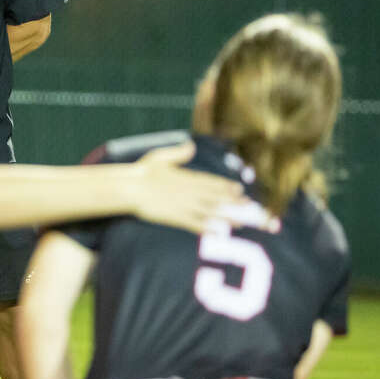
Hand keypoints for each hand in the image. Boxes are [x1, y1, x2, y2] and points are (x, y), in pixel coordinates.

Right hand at [126, 141, 246, 234]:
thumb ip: (178, 153)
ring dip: (226, 217)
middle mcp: (189, 191)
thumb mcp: (161, 157)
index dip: (226, 186)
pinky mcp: (176, 217)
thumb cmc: (142, 171)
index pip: (211, 182)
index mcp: (186, 177)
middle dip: (233, 202)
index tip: (240, 190)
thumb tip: (191, 145)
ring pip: (210, 212)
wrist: (130, 187)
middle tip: (249, 207)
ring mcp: (184, 205)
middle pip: (216, 197)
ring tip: (241, 223)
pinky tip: (218, 233)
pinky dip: (208, 229)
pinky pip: (195, 224)